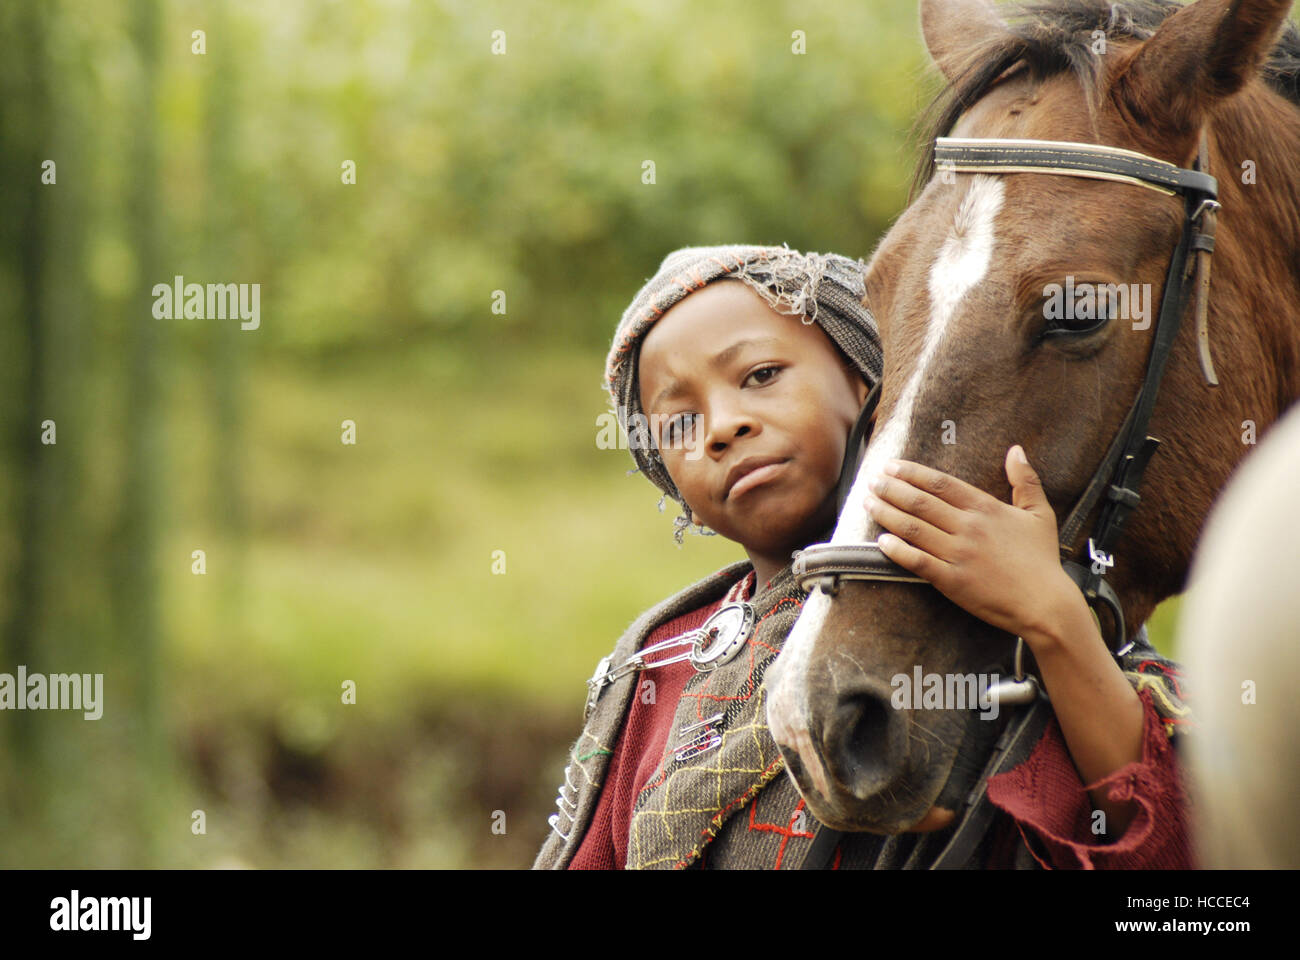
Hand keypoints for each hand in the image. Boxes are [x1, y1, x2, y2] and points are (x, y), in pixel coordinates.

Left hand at [863, 445, 1081, 642]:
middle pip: (920, 502)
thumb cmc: (1042, 559)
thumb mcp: (1040, 514)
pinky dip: (897, 550)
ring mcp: (958, 555)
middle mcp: (968, 528)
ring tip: (868, 503)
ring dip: (887, 513)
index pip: (940, 484)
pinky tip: (880, 541)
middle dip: (891, 489)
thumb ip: (1026, 480)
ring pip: (913, 528)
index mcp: (986, 509)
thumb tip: (1016, 449)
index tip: (892, 465)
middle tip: (871, 481)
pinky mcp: (952, 581)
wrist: (1046, 605)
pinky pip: (917, 562)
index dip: (912, 473)